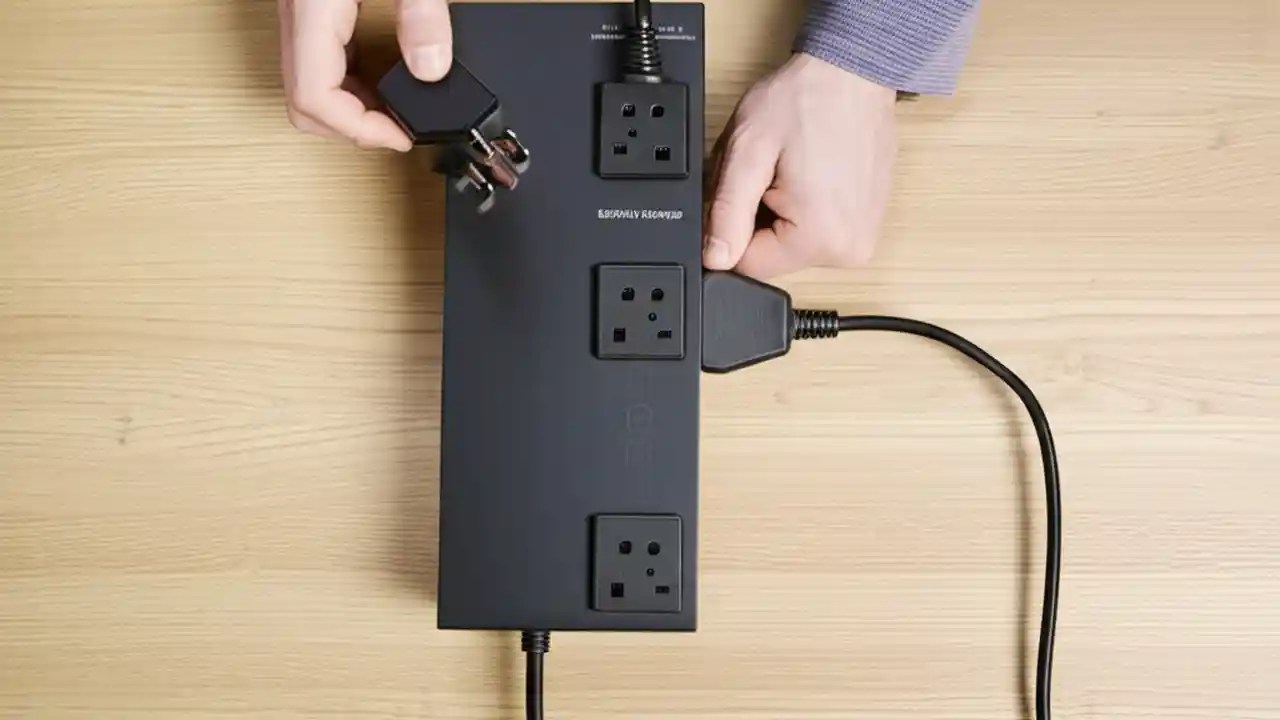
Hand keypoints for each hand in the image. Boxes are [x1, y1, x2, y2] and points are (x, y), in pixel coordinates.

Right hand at [278, 0, 452, 150]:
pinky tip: (381, 79)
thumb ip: (423, 16)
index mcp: (311, 8)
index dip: (358, 132)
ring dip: (347, 110)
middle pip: (303, 103)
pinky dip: (347, 84)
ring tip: (394, 113)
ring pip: (305, 86)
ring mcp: (296, 14)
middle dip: (352, 130)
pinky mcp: (309, 10)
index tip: (400, 138)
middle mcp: (295, 14)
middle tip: (397, 133)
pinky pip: (317, 63)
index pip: (314, 97)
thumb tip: (431, 69)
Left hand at [703, 54, 897, 277]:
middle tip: (771, 171)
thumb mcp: (747, 152)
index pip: (748, 264)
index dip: (732, 227)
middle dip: (758, 215)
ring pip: (792, 243)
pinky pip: (817, 230)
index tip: (747, 188)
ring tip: (794, 167)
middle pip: (772, 255)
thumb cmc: (807, 100)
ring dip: (780, 209)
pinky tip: (811, 171)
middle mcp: (848, 249)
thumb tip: (714, 257)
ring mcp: (862, 238)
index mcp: (820, 239)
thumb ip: (725, 212)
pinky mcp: (867, 225)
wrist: (853, 73)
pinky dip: (805, 206)